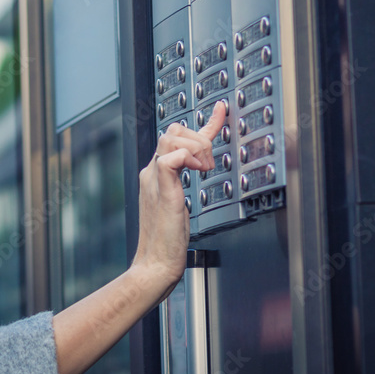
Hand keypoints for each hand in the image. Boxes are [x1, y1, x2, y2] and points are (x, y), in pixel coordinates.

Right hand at [131, 101, 226, 297]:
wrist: (155, 263)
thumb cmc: (167, 241)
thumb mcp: (178, 204)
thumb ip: (182, 183)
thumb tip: (195, 170)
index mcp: (157, 174)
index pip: (179, 137)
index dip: (206, 122)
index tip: (222, 110)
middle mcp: (152, 171)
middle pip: (173, 130)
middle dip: (200, 138)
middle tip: (210, 164)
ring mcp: (154, 179)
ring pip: (171, 137)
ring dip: (195, 146)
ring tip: (204, 168)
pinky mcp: (161, 190)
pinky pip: (168, 158)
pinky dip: (186, 157)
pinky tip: (196, 170)